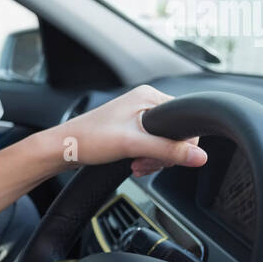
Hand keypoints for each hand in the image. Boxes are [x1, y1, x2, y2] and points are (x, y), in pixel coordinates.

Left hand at [52, 85, 207, 176]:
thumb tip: (199, 157)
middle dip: (163, 154)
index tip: (166, 158)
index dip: (182, 144)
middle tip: (146, 163)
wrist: (63, 149)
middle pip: (175, 133)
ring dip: (153, 159)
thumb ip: (168, 150)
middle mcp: (144, 103)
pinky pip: (150, 145)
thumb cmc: (89, 140)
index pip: (185, 119)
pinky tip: (134, 164)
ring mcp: (137, 116)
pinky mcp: (130, 130)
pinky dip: (145, 158)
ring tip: (137, 165)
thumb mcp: (134, 145)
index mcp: (149, 96)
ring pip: (163, 142)